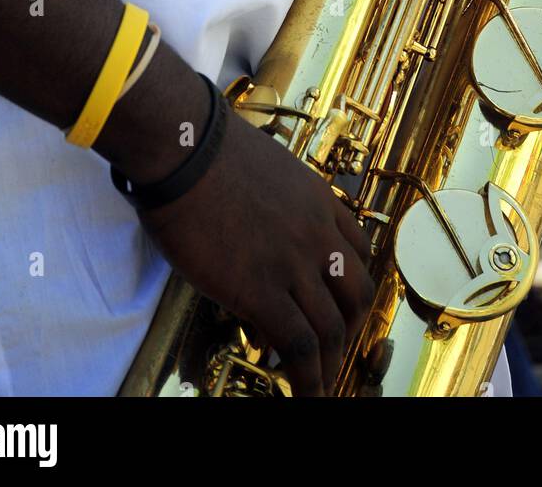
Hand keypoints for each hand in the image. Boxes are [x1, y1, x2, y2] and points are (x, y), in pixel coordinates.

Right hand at [139, 105, 373, 397]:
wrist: (184, 148)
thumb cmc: (206, 148)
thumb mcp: (262, 169)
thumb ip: (274, 203)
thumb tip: (257, 237)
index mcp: (318, 200)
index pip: (357, 249)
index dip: (351, 284)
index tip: (341, 303)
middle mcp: (317, 233)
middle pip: (356, 293)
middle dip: (349, 328)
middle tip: (335, 350)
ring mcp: (294, 264)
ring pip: (331, 327)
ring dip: (329, 364)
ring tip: (320, 386)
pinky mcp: (262, 291)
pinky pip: (299, 346)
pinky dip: (307, 379)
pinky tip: (302, 394)